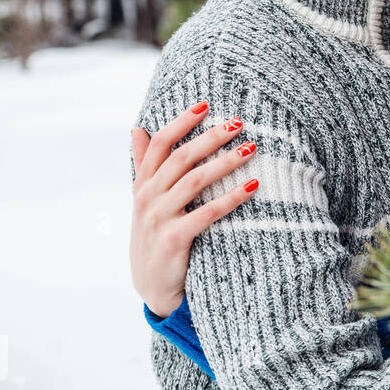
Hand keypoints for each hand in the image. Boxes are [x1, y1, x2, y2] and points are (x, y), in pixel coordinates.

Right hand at [129, 101, 259, 317]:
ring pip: (195, 181)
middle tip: (239, 123)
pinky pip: (207, 213)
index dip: (181, 122)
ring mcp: (158, 218)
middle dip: (211, 137)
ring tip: (251, 149)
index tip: (205, 104)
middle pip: (181, 158)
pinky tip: (253, 186)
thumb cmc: (154, 236)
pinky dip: (232, 198)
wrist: (151, 285)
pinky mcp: (173, 239)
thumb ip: (144, 164)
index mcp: (142, 184)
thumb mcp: (144, 200)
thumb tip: (136, 127)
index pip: (159, 144)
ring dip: (225, 162)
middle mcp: (148, 197)